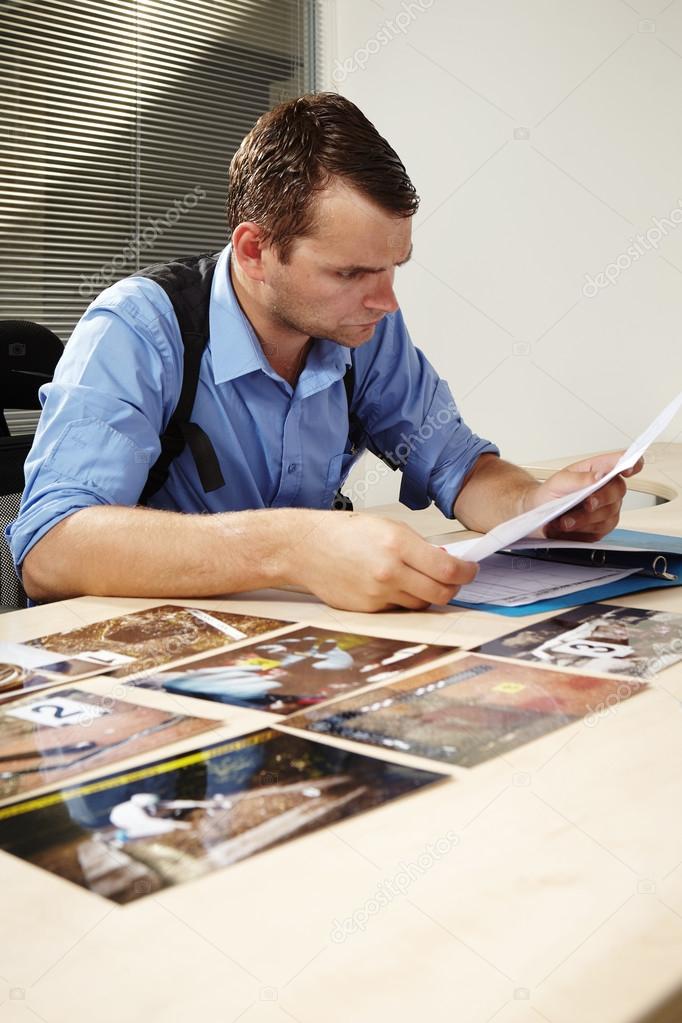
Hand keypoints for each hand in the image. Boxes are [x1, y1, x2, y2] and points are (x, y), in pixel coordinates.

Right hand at [293, 512, 476, 611]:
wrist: (306, 548)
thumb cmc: (344, 532)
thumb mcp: (387, 526)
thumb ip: (418, 546)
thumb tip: (446, 562)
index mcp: (398, 544)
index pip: (448, 569)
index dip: (466, 573)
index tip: (470, 570)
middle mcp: (390, 571)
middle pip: (440, 593)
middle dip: (453, 588)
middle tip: (453, 580)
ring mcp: (378, 594)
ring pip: (420, 604)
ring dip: (426, 594)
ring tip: (417, 579)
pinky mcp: (368, 609)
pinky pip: (397, 609)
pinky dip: (401, 599)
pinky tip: (390, 585)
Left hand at [527, 452, 643, 541]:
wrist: (538, 514)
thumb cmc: (550, 494)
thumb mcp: (558, 482)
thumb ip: (578, 478)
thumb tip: (598, 476)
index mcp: (597, 470)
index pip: (621, 462)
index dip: (632, 463)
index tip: (629, 468)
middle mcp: (606, 488)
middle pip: (618, 490)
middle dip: (601, 498)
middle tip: (586, 503)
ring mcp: (607, 509)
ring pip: (608, 514)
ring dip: (585, 519)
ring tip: (565, 520)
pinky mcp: (601, 527)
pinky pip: (600, 530)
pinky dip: (582, 530)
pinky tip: (568, 527)